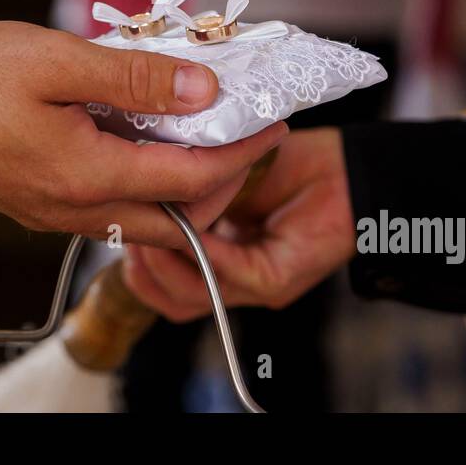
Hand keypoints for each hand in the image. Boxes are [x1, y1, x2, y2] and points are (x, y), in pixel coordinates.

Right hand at [0, 22, 288, 247]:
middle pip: (176, 217)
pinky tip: (140, 133)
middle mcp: (77, 208)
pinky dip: (143, 179)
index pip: (192, 177)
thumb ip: (134, 79)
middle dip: (221, 181)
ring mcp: (56, 213)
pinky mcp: (40, 204)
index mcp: (88, 176)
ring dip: (182, 183)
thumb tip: (201, 90)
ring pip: (144, 217)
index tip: (271, 124)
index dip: (241, 151)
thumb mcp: (56, 61)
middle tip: (242, 133)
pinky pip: (111, 206)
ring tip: (198, 128)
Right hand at [122, 127, 352, 317]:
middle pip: (168, 297)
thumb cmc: (291, 167)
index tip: (117, 214)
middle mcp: (230, 277)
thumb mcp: (224, 174)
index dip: (134, 256)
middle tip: (128, 219)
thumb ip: (189, 190)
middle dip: (139, 261)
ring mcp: (250, 284)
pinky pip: (225, 273)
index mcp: (214, 255)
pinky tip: (190, 221)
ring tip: (153, 219)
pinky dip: (202, 248)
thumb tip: (138, 184)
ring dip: (164, 257)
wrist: (348, 170)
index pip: (160, 281)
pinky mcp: (273, 281)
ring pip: (189, 295)